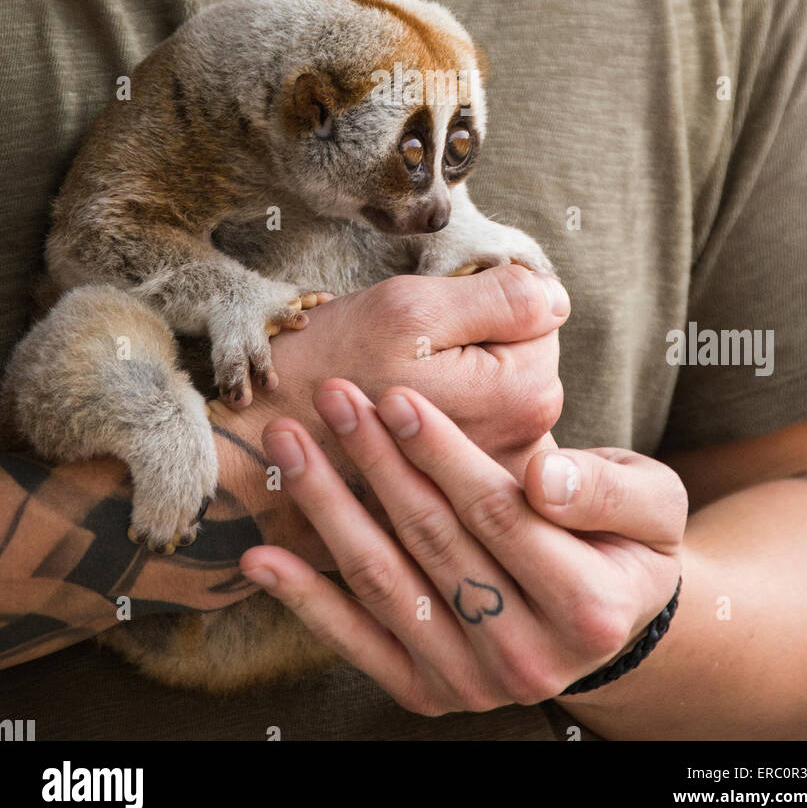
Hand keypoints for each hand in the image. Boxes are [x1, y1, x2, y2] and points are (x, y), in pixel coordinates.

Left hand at [239, 380, 687, 713]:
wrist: (612, 613)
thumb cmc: (625, 537)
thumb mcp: (652, 500)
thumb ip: (606, 489)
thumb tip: (544, 478)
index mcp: (590, 607)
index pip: (496, 512)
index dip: (440, 451)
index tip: (394, 395)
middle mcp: (530, 660)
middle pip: (430, 541)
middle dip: (373, 459)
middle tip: (330, 396)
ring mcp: (474, 685)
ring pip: (384, 584)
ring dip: (327, 509)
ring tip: (289, 444)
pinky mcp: (429, 694)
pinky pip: (357, 643)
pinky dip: (305, 599)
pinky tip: (262, 556)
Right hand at [268, 265, 566, 464]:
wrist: (251, 459)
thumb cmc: (320, 374)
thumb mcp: (407, 311)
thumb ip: (497, 298)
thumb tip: (555, 298)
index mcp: (524, 399)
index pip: (540, 322)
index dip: (482, 306)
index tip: (425, 324)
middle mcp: (524, 453)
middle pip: (522, 367)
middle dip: (474, 350)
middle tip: (401, 359)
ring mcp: (493, 487)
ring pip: (495, 405)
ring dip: (454, 389)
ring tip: (388, 393)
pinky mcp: (460, 509)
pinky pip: (468, 449)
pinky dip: (438, 433)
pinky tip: (390, 434)